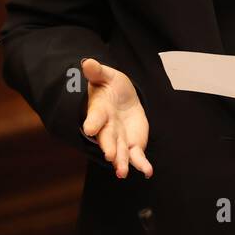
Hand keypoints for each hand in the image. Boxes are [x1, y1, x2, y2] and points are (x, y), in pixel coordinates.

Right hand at [81, 57, 153, 179]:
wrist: (121, 99)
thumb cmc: (109, 86)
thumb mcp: (105, 75)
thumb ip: (97, 72)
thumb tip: (86, 62)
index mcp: (99, 111)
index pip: (95, 118)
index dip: (92, 123)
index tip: (90, 129)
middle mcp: (107, 128)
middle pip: (107, 138)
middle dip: (109, 147)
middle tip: (110, 156)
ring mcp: (120, 138)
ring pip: (120, 152)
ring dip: (121, 162)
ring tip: (122, 172)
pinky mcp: (133, 144)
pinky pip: (136, 156)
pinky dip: (141, 164)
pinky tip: (147, 172)